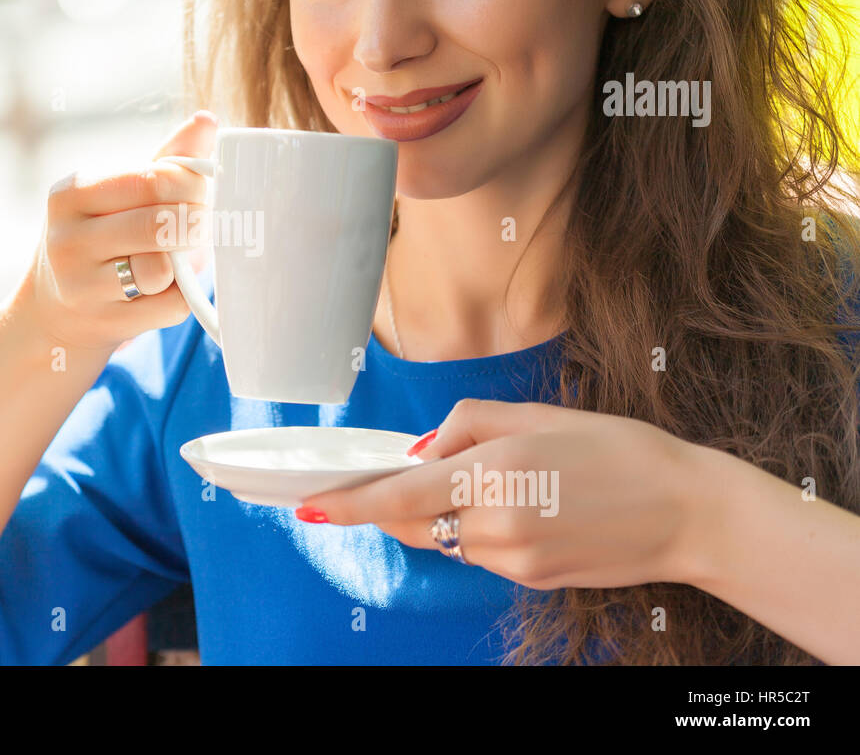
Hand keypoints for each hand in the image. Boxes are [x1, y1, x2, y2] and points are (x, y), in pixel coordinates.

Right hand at [20, 111, 217, 351]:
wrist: (55, 312)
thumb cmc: (99, 239)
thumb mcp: (118, 194)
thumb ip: (165, 158)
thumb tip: (207, 119)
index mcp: (71, 193)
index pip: (153, 178)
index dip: (193, 185)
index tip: (204, 191)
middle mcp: (68, 238)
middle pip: (161, 222)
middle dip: (195, 222)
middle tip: (202, 224)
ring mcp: (82, 286)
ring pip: (163, 268)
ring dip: (183, 262)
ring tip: (176, 256)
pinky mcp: (105, 323)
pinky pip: (170, 306)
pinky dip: (181, 296)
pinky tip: (165, 288)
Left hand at [295, 399, 712, 589]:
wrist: (689, 513)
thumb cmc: (619, 451)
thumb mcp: (538, 416)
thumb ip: (467, 428)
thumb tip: (421, 452)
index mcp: (495, 476)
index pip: (398, 496)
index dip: (348, 503)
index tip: (308, 505)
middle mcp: (497, 526)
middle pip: (414, 520)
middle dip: (396, 499)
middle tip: (393, 473)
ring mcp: (514, 561)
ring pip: (446, 537)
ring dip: (444, 511)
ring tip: (501, 478)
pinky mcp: (531, 580)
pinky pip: (480, 553)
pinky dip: (478, 529)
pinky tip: (525, 505)